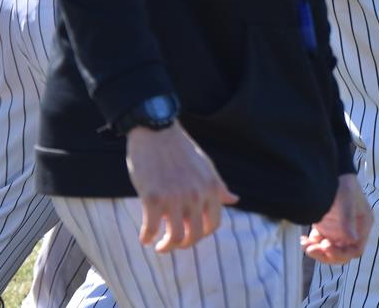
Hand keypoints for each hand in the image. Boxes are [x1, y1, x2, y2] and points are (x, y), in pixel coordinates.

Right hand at [125, 123, 238, 252]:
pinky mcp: (152, 198)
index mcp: (211, 187)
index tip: (191, 235)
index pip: (214, 224)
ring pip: (175, 237)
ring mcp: (174, 198)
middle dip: (183, 245)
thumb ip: (218, 186)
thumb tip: (234, 199)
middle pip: (195, 235)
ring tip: (159, 245)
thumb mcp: (206, 166)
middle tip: (172, 244)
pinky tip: (144, 238)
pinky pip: (151, 229)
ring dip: (166, 247)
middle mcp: (196, 195)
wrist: (156, 130)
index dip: (202, 235)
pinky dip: (147, 238)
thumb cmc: (180, 149)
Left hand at [301, 174, 371, 265]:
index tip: (327, 247)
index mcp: (363, 225)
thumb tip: (353, 240)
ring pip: (330, 251)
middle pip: (342, 254)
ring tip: (305, 245)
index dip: (342, 253)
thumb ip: (348, 220)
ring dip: (317, 251)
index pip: (355, 249)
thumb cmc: (343, 183)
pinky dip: (311, 244)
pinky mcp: (328, 229)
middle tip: (312, 249)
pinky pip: (320, 244)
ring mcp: (340, 231)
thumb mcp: (346, 200)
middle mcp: (353, 231)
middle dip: (327, 254)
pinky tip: (303, 240)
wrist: (332, 173)